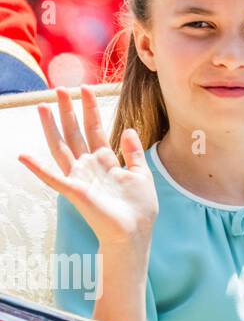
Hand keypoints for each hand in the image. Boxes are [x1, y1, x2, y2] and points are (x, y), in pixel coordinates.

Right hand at [19, 85, 158, 251]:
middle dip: (68, 110)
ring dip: (51, 127)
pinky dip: (38, 168)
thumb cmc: (139, 208)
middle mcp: (89, 166)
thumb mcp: (141, 173)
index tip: (85, 88)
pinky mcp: (74, 191)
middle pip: (75, 132)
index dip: (90, 109)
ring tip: (43, 106)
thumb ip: (133, 152)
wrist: (135, 232)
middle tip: (60, 88)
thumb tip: (128, 129)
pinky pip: (52, 178)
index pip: (94, 129)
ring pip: (61, 147)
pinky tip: (24, 156)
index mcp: (105, 161)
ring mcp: (80, 178)